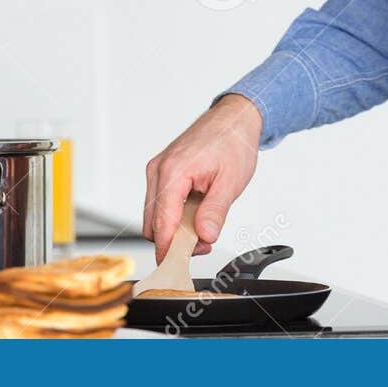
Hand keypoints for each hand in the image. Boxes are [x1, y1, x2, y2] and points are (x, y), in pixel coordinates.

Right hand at [143, 93, 261, 259]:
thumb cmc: (233, 143)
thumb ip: (215, 212)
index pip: (162, 223)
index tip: (175, 267)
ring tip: (204, 225)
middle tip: (203, 242)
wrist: (234, 119)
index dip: (168, 249)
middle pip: (153, 223)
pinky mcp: (162, 172)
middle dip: (175, 241)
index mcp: (173, 172)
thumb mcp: (230, 182)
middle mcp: (159, 170)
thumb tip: (203, 236)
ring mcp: (158, 170)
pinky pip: (161, 203)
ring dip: (176, 228)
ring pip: (155, 215)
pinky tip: (196, 213)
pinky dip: (175, 215)